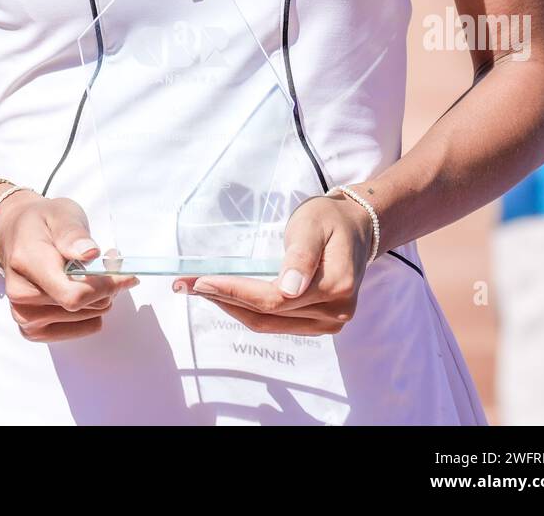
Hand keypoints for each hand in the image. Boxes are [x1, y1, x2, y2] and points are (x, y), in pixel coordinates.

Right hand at [0, 192, 138, 341]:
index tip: (127, 273)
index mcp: (26, 262)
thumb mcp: (60, 214)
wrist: (16, 237)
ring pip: (86, 317)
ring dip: (99, 296)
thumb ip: (73, 234)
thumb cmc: (41, 224)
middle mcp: (21, 295)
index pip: (73, 293)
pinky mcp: (32, 330)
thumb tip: (89, 253)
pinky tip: (85, 291)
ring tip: (91, 273)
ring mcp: (24, 316)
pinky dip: (91, 311)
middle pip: (82, 306)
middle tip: (108, 262)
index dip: (106, 286)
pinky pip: (80, 329)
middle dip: (105, 285)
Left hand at [172, 193, 373, 335]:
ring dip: (230, 308)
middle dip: (223, 299)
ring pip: (268, 323)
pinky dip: (247, 310)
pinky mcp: (318, 323)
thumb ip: (301, 255)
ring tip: (198, 290)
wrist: (356, 229)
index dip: (235, 292)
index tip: (201, 281)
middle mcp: (335, 313)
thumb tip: (289, 290)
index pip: (275, 299)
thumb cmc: (331, 220)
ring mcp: (328, 323)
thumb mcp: (313, 224)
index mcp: (336, 286)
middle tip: (186, 284)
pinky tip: (224, 297)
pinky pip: (276, 323)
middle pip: (268, 314)